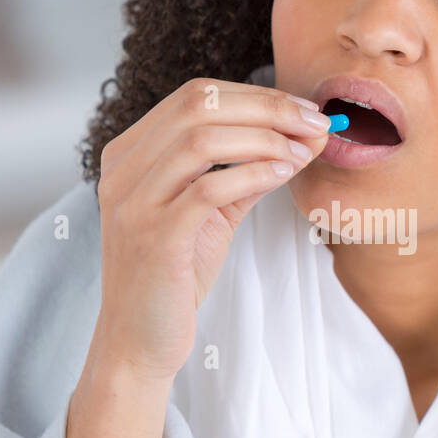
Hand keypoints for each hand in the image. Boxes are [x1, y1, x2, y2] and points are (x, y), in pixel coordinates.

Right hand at [93, 76, 331, 381]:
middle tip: (315, 123)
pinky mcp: (153, 237)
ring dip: (265, 138)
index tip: (305, 111)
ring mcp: (132, 202)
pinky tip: (283, 175)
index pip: (194, 96)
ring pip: (201, 139)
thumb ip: (246, 172)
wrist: (139, 341)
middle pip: (198, 106)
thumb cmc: (175, 275)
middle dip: (267, 108)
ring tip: (303, 151)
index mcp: (129, 153)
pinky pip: (207, 188)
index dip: (256, 96)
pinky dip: (252, 174)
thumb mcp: (211, 213)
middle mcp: (122, 170)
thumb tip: (301, 138)